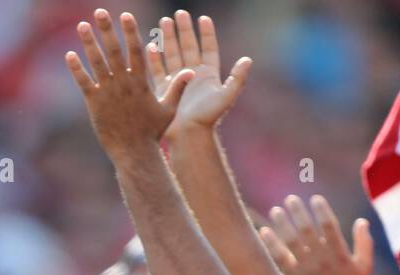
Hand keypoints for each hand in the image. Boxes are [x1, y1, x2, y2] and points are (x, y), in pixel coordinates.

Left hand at [66, 9, 192, 159]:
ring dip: (89, 43)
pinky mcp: (94, 104)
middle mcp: (123, 83)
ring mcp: (108, 93)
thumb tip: (191, 71)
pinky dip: (77, 69)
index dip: (130, 31)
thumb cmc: (152, 132)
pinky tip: (69, 55)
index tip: (125, 15)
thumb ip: (177, 88)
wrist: (133, 152)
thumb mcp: (168, 109)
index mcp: (141, 82)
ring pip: (97, 63)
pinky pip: (84, 82)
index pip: (135, 50)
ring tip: (82, 25)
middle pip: (114, 50)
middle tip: (99, 11)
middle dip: (107, 29)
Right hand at [148, 12, 250, 134]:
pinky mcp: (164, 90)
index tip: (203, 18)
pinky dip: (155, 59)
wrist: (188, 136)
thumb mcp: (225, 97)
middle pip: (189, 47)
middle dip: (184, 30)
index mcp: (208, 75)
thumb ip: (237, 79)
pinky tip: (151, 46)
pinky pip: (158, 71)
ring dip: (169, 39)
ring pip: (173, 55)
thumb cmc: (207, 119)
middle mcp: (193, 76)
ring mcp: (178, 82)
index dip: (206, 34)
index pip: (208, 49)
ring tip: (164, 22)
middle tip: (179, 14)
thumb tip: (248, 60)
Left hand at [259, 195, 373, 274]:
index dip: (322, 210)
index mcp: (340, 254)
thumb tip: (362, 221)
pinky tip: (264, 231)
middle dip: (298, 212)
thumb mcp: (364, 266)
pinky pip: (280, 258)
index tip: (315, 198)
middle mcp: (322, 259)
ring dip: (282, 224)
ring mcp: (306, 269)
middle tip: (290, 199)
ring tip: (275, 210)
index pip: (330, 226)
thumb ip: (364, 242)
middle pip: (307, 230)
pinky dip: (271, 244)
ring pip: (292, 242)